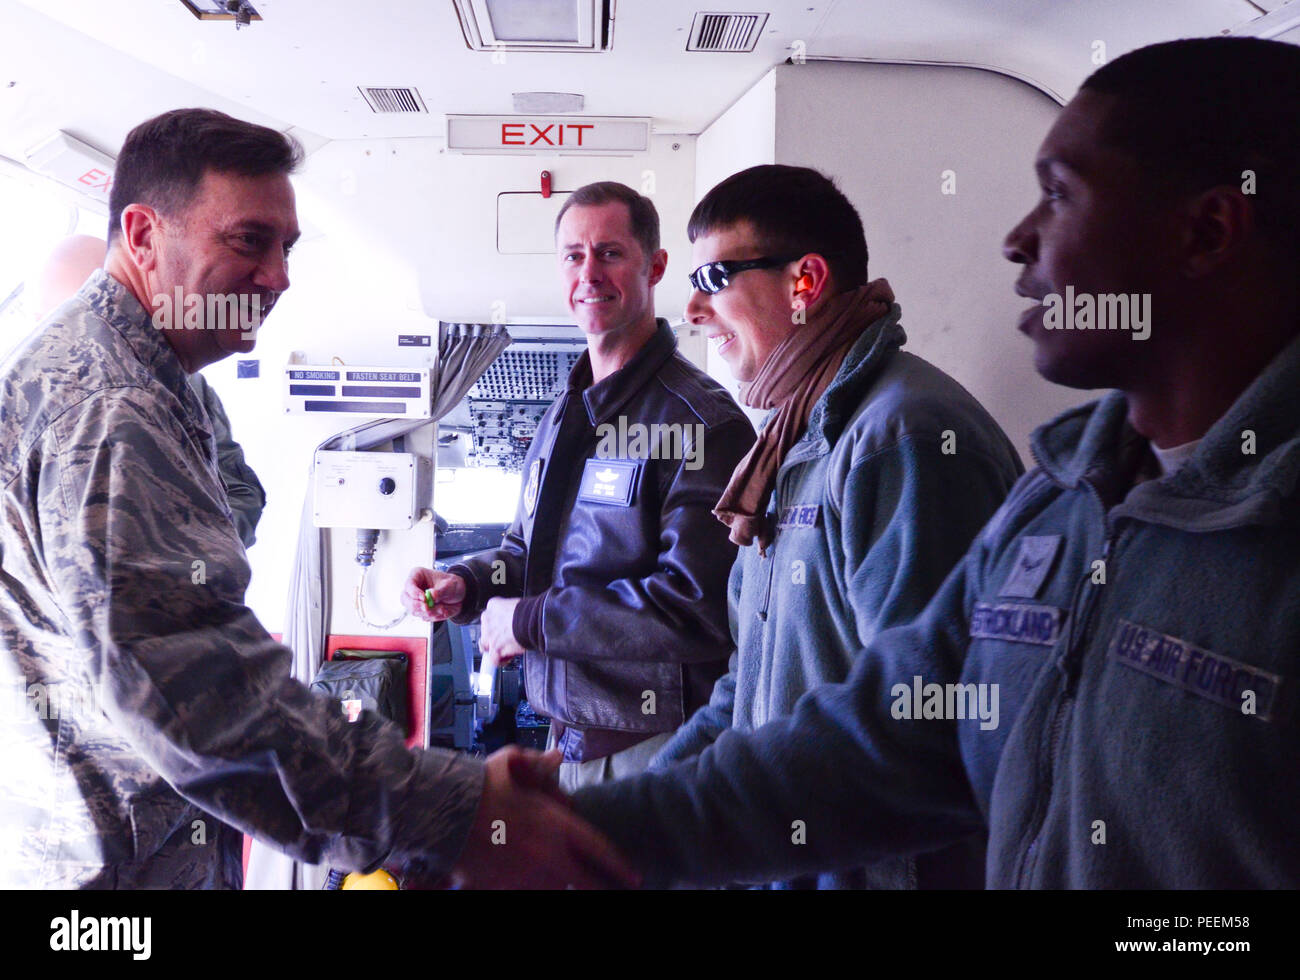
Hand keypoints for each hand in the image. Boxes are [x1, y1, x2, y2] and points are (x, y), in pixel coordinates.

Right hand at [403, 567, 465, 621]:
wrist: (459, 596)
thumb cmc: (452, 585)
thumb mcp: (450, 585)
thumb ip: (441, 591)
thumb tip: (431, 595)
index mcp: (417, 576)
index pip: (409, 585)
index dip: (414, 593)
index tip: (424, 598)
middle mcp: (413, 589)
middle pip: (405, 599)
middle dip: (416, 606)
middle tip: (428, 608)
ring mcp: (416, 601)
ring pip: (414, 610)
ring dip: (429, 612)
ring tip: (443, 608)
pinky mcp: (421, 611)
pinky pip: (424, 617)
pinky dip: (434, 616)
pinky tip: (443, 610)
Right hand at [451, 746, 639, 888]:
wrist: (440, 814)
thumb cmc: (477, 786)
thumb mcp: (509, 763)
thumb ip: (537, 763)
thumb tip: (557, 757)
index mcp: (554, 825)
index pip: (598, 850)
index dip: (619, 866)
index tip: (634, 878)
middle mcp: (546, 857)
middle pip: (584, 881)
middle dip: (600, 886)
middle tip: (614, 888)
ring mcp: (525, 878)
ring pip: (555, 889)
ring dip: (562, 884)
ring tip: (570, 880)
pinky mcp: (502, 889)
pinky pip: (525, 892)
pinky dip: (533, 886)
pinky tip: (533, 880)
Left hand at [480, 597, 524, 661]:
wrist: (532, 620)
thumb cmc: (529, 612)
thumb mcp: (515, 605)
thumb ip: (509, 612)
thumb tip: (514, 620)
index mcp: (493, 606)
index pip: (489, 618)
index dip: (496, 626)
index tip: (502, 629)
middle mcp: (487, 620)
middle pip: (485, 633)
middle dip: (494, 638)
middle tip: (505, 640)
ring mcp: (490, 635)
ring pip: (486, 647)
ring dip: (495, 650)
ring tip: (505, 651)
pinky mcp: (495, 648)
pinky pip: (493, 660)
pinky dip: (500, 661)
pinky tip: (507, 658)